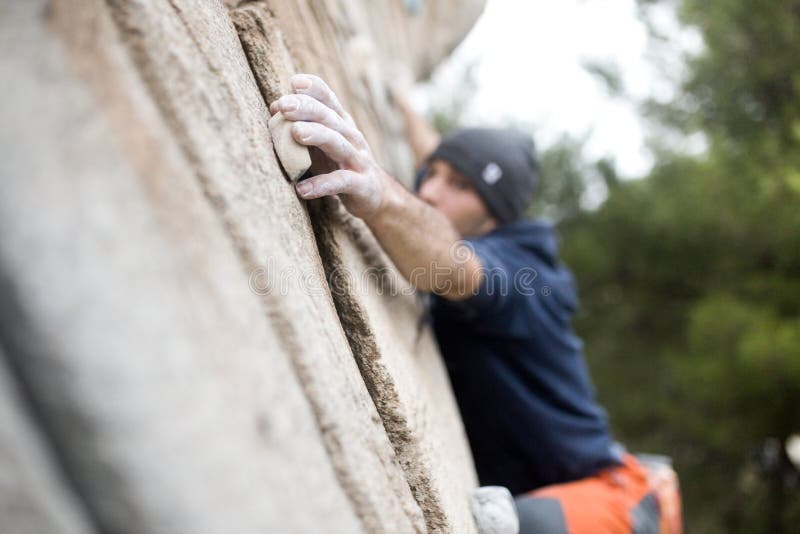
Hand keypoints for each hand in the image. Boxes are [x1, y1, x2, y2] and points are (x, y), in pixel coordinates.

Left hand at [269, 73, 391, 219]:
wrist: (376, 195)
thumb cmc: (340, 164)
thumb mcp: (322, 143)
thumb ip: (302, 124)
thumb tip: (275, 107)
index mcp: (341, 124)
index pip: (329, 99)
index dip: (315, 89)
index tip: (295, 83)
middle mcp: (352, 137)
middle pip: (330, 118)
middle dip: (307, 108)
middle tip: (285, 105)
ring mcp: (358, 160)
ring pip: (338, 143)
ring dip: (317, 135)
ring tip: (295, 132)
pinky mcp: (361, 185)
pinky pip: (341, 182)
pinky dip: (322, 184)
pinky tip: (302, 189)